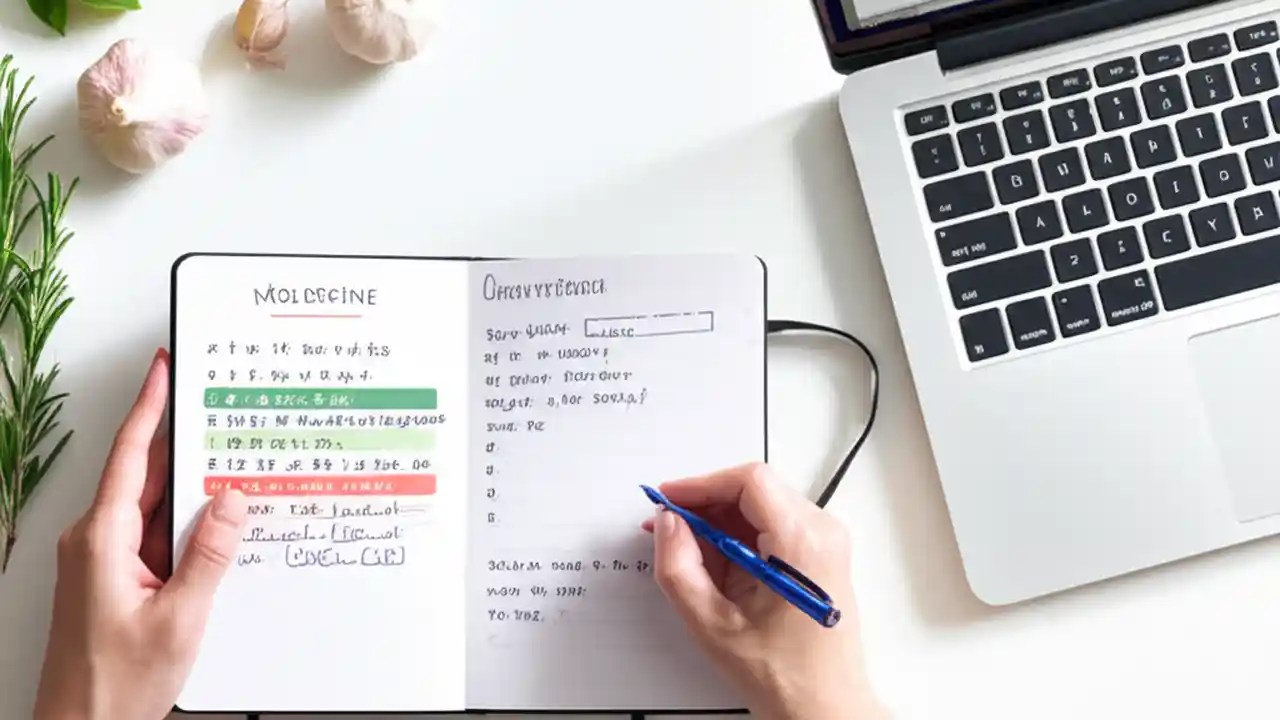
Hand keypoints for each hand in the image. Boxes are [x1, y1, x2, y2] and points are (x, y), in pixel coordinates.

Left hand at [33, 349, 248, 719]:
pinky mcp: (114, 581)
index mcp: (103, 540)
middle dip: (186, 445)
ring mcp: (103, 561)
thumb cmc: (114, 687)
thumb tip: (232, 501)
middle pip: (146, 477)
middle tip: (222, 412)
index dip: (151, 406)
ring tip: (234, 475)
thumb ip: (209, 555)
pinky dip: (186, 529)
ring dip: (191, 494)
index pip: (131, 455)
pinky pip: (155, 538)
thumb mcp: (179, 620)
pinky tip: (218, 533)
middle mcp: (96, 542)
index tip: (166, 368)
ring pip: (154, 510)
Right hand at [643, 463, 885, 719]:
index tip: (668, 500)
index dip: (701, 484)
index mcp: (802, 544)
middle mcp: (823, 532)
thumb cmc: (782, 676)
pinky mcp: (821, 553)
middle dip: (706, 503)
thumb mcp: (713, 624)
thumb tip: (667, 522)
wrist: (825, 707)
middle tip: (669, 527)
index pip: (749, 481)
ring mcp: (826, 541)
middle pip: (755, 489)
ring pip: (762, 504)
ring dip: (720, 519)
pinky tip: (715, 561)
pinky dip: (739, 533)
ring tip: (687, 551)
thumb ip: (680, 567)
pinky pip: (774, 524)